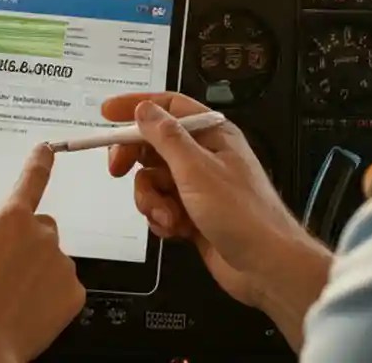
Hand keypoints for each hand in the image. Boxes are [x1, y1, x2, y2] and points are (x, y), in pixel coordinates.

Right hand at [0, 145, 85, 362]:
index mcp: (10, 220)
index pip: (31, 180)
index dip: (39, 163)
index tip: (47, 149)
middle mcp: (42, 235)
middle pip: (39, 228)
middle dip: (25, 242)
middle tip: (1, 271)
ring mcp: (62, 263)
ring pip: (50, 259)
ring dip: (36, 271)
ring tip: (9, 297)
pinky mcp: (75, 292)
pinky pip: (63, 286)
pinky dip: (49, 296)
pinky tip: (26, 310)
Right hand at [103, 93, 331, 349]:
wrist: (264, 266)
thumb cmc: (241, 213)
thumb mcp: (196, 169)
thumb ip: (166, 137)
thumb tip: (144, 109)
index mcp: (212, 134)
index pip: (169, 107)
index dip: (137, 107)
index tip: (106, 114)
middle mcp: (205, 156)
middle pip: (154, 145)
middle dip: (135, 161)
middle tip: (117, 171)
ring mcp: (198, 186)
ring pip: (153, 180)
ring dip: (152, 199)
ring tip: (169, 216)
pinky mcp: (192, 213)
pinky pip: (161, 206)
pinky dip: (162, 218)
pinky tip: (177, 230)